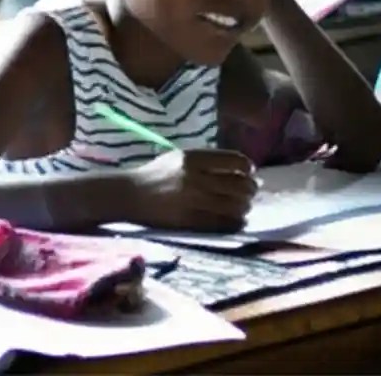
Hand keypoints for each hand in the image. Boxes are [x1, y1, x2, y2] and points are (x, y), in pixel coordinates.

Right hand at [130, 149, 256, 232]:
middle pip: (240, 185)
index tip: (248, 173)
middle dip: (250, 189)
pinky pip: (225, 224)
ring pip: (237, 206)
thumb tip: (245, 171)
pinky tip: (234, 220)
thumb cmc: (156, 174)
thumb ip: (208, 161)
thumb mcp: (179, 157)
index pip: (236, 161)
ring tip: (240, 206)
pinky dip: (235, 222)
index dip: (248, 168)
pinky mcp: (190, 221)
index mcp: (192, 158)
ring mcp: (193, 201)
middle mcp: (194, 177)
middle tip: (249, 192)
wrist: (130, 195)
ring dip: (244, 207)